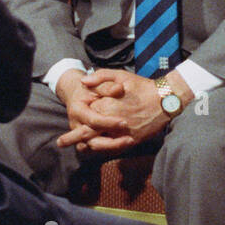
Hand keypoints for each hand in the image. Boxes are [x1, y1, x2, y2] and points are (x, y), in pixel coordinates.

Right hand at [55, 69, 133, 153]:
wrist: (76, 94)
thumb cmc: (89, 88)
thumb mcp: (96, 83)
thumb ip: (106, 85)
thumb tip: (118, 89)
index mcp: (77, 111)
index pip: (93, 121)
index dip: (109, 123)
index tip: (125, 123)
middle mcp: (76, 126)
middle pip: (92, 141)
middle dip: (111, 143)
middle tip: (130, 140)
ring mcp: (80, 135)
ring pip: (94, 148)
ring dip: (111, 148)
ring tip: (129, 143)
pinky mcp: (86, 140)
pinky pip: (96, 150)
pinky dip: (109, 150)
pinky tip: (124, 145)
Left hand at [56, 68, 180, 152]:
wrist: (165, 100)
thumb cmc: (141, 86)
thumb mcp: (120, 76)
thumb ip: (100, 78)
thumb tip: (83, 82)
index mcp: (106, 106)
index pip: (86, 114)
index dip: (79, 115)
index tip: (71, 115)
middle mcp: (111, 123)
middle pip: (87, 133)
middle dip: (72, 137)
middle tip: (60, 142)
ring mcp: (121, 134)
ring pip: (99, 144)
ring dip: (87, 146)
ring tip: (77, 148)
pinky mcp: (131, 140)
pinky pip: (113, 148)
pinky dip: (104, 149)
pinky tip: (98, 148)